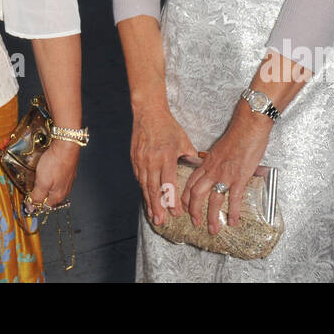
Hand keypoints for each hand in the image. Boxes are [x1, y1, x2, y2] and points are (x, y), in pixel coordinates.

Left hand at [28, 139, 79, 211]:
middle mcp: (64, 190)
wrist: (66, 146)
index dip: (34, 202)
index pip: (44, 206)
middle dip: (39, 192)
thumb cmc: (55, 163)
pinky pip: (56, 177)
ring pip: (53, 186)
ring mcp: (67, 180)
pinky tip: (46, 168)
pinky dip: (50, 174)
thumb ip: (37, 197)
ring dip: (44, 183)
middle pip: (49, 196)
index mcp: (58, 196)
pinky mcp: (67, 171)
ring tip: (37, 174)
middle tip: (31, 183)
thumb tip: (31, 208)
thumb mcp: (42, 183)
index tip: (26, 196)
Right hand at [130, 104, 198, 225]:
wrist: (148, 113)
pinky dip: (143, 189)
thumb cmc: (168, 126)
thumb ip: (191, 156)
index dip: (172, 200)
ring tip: (153, 215)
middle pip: (154, 189)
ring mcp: (141, 160)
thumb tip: (198, 168)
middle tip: (161, 221)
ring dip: (149, 202)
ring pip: (145, 186)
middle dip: (158, 207)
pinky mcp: (134, 159)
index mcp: (166, 157)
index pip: (168, 184)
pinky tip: (147, 198)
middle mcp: (152, 161)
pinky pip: (139, 178)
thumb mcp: (183, 140)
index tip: (176, 213)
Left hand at [180, 110, 272, 234]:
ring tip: (213, 229)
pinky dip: (232, 212)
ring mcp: (225, 175)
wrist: (248, 126)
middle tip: (195, 222)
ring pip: (213, 200)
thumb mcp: (220, 148)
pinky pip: (234, 198)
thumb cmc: (237, 134)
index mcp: (207, 162)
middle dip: (194, 211)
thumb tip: (218, 167)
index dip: (186, 196)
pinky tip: (232, 221)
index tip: (185, 206)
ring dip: (212, 217)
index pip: (191, 181)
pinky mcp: (239, 177)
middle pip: (196, 193)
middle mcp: (213, 170)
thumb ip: (217, 160)